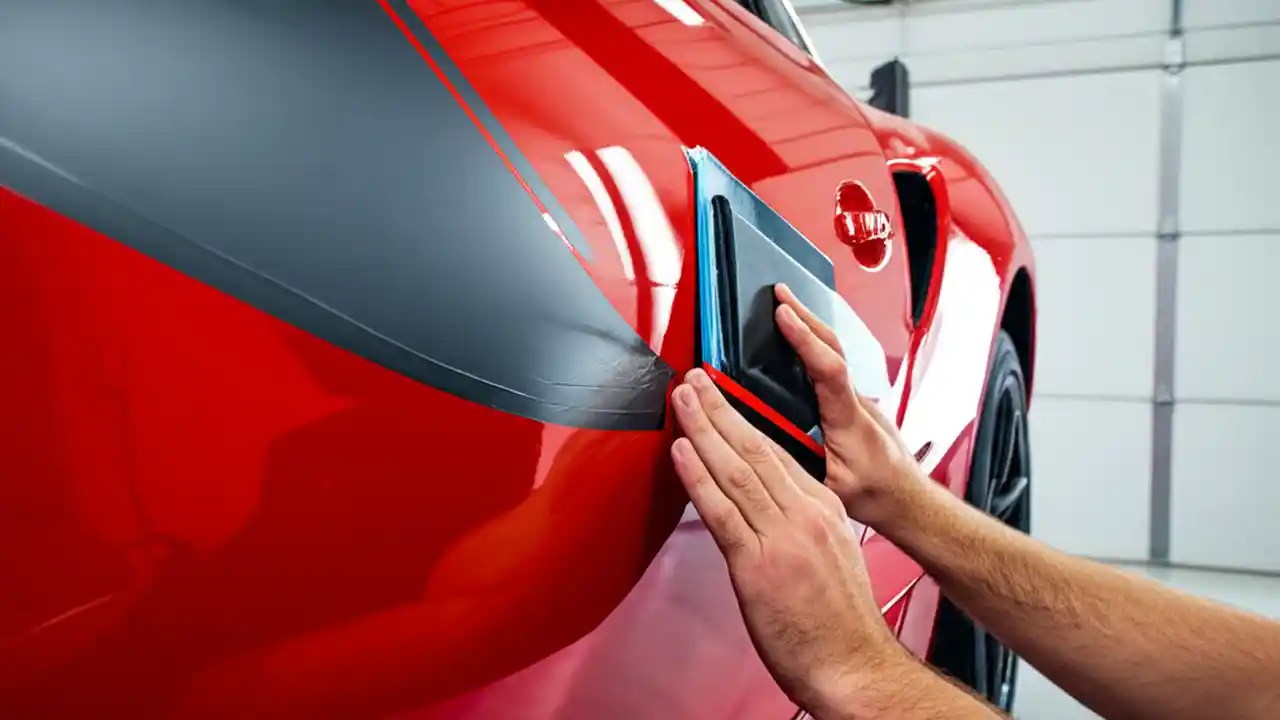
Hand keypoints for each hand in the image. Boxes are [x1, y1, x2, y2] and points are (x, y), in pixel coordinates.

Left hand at [669, 370, 908, 716]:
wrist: (855, 668)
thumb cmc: (841, 624)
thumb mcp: (833, 556)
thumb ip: (802, 526)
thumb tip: (771, 509)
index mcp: (825, 510)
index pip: (780, 452)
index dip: (747, 420)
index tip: (725, 396)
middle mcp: (806, 515)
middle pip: (757, 447)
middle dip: (721, 408)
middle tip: (696, 379)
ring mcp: (782, 538)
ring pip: (737, 469)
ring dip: (705, 427)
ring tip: (684, 399)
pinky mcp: (758, 566)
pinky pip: (722, 512)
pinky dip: (699, 476)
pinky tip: (682, 450)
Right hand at [774, 284, 921, 526]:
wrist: (906, 497)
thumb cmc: (877, 493)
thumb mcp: (832, 490)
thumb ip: (801, 467)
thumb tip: (765, 448)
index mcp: (848, 419)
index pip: (829, 369)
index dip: (805, 339)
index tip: (783, 315)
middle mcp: (856, 401)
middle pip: (833, 347)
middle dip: (805, 316)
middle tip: (779, 293)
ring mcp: (856, 399)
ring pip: (835, 352)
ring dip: (810, 325)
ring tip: (785, 305)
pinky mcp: (853, 403)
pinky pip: (833, 363)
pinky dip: (815, 343)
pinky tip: (801, 337)